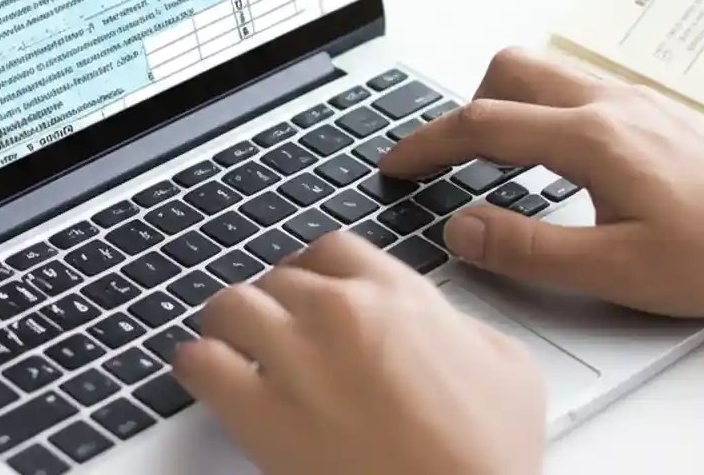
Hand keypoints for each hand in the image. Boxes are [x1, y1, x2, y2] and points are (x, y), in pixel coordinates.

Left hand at [172, 232, 545, 474]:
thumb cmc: (487, 457)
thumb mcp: (507, 367)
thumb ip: (459, 325)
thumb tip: (437, 322)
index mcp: (399, 296)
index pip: (332, 248)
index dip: (313, 269)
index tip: (308, 286)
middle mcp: (341, 314)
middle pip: (278, 276)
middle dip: (275, 302)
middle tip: (274, 327)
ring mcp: (296, 360)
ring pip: (231, 306)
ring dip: (228, 324)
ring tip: (230, 345)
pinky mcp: (260, 416)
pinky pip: (200, 364)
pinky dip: (196, 364)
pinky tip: (204, 374)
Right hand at [380, 47, 703, 317]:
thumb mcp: (613, 269)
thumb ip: (527, 248)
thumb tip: (462, 226)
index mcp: (591, 138)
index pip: (483, 125)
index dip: (427, 144)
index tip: (395, 162)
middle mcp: (611, 105)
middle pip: (508, 70)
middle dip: (464, 109)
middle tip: (447, 160)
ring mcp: (636, 102)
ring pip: (545, 71)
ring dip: (506, 104)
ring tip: (497, 160)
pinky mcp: (655, 113)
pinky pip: (578, 88)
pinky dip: (544, 110)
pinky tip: (558, 161)